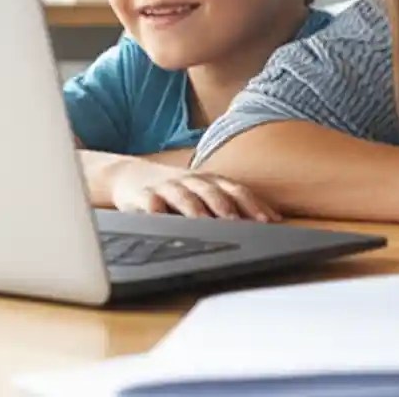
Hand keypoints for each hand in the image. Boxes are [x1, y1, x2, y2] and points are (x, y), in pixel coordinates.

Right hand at [109, 160, 280, 221]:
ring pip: (184, 197)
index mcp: (209, 181)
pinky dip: (156, 210)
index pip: (236, 190)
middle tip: (240, 223)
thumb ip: (228, 204)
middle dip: (227, 207)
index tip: (270, 221)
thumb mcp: (202, 192)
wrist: (128, 175)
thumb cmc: (175, 190)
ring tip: (204, 223)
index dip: (254, 204)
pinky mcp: (142, 197)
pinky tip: (162, 220)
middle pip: (212, 191)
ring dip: (195, 209)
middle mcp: (191, 181)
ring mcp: (166, 187)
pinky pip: (150, 204)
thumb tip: (269, 223)